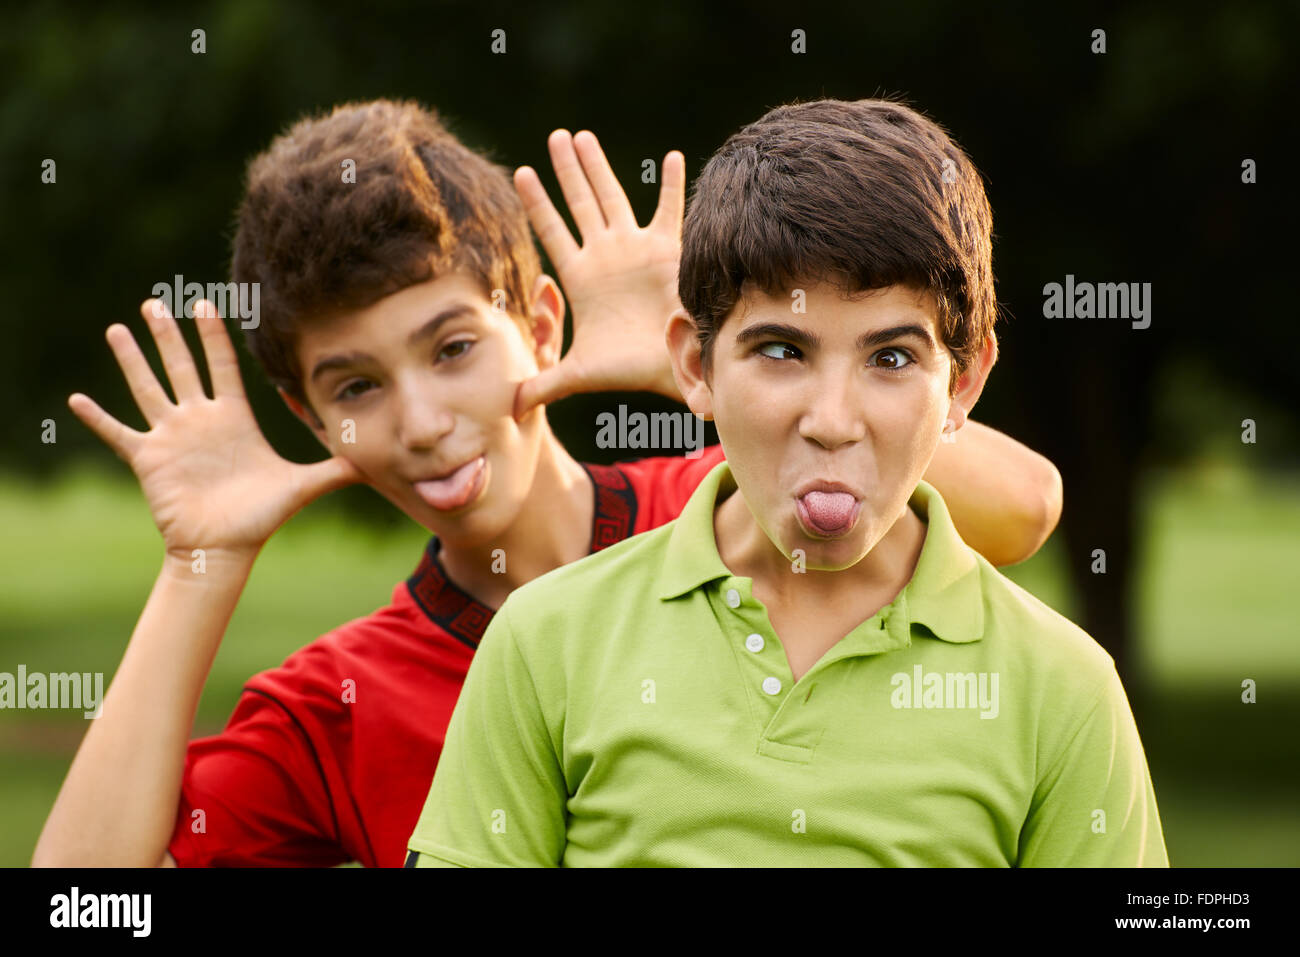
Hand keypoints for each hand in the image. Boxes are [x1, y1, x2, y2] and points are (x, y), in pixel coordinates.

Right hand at [68, 299, 363, 562]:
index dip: (214, 335)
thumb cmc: (262, 517)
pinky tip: (75, 400)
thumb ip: (336, 468)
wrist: (225, 549)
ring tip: (117, 329)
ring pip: (148, 388)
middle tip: (155, 300)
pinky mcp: (148, 459)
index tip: (206, 303)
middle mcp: (200, 420)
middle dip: (169, 334)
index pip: (222, 366)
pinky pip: (118, 433)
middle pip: (181, 366)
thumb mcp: (303, 486)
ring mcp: (172, 437)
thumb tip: (375, 458)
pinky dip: (97, 418)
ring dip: (132, 360)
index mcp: (233, 418)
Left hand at [513, 129, 685, 418]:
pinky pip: (670, 211)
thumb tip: (509, 406)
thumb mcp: (578, 373)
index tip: (520, 172)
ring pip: (614, 197)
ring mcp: (636, 250)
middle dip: (568, 171)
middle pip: (580, 204)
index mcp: (582, 278)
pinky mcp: (668, 251)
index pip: (552, 232)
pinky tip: (675, 156)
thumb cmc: (630, 369)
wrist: (673, 368)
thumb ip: (544, 382)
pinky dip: (674, 184)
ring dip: (599, 167)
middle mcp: (607, 257)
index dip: (537, 204)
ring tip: (584, 136)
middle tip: (556, 136)